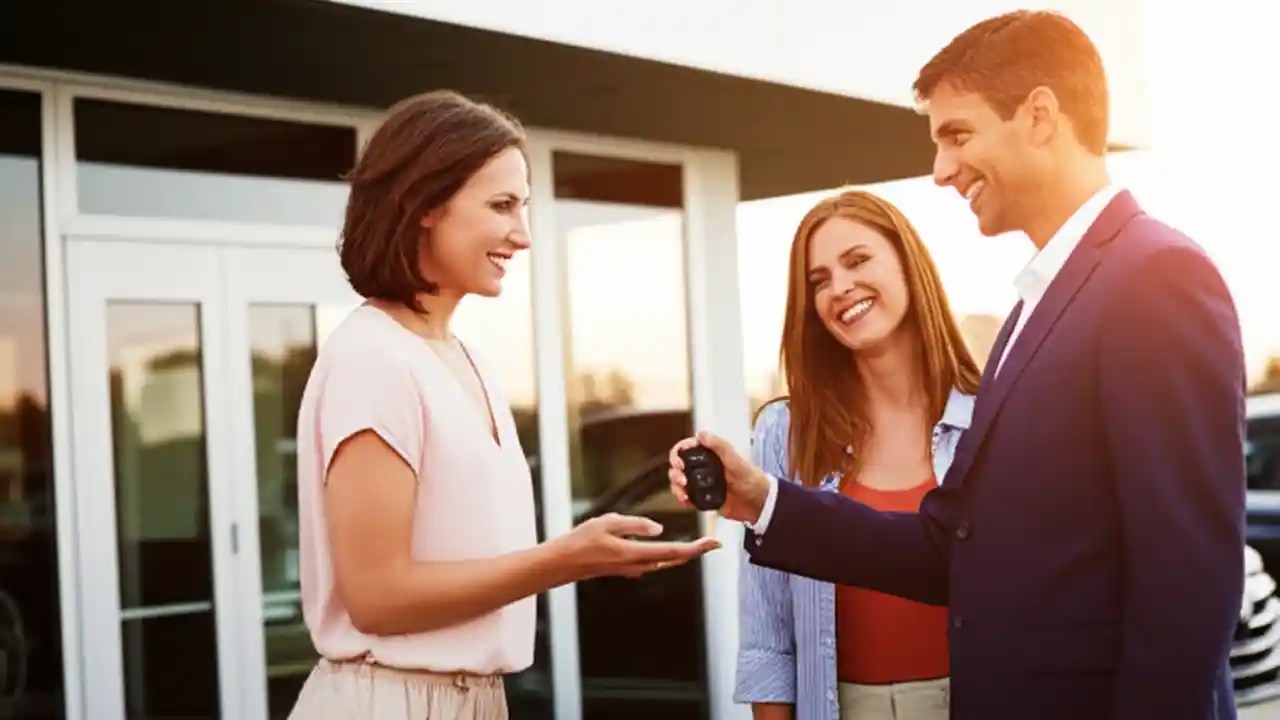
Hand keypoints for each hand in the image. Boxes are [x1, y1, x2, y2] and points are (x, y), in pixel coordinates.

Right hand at [558, 513, 720, 579]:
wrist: (562, 563)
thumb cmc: (580, 541)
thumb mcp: (607, 523)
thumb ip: (635, 525)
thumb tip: (658, 529)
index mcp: (633, 554)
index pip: (672, 552)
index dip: (696, 548)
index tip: (712, 543)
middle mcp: (636, 566)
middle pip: (673, 561)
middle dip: (695, 552)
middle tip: (713, 543)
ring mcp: (631, 570)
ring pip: (664, 563)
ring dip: (682, 555)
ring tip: (698, 545)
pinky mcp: (626, 569)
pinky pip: (653, 563)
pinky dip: (667, 556)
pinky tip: (670, 549)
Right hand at [668, 430, 769, 523]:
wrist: (757, 503)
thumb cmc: (751, 479)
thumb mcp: (735, 460)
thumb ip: (719, 446)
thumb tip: (701, 434)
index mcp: (709, 454)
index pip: (686, 448)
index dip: (678, 453)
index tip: (679, 461)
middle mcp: (703, 466)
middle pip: (678, 465)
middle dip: (675, 472)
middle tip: (682, 479)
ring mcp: (701, 482)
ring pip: (678, 481)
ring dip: (675, 486)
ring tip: (683, 493)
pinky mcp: (702, 497)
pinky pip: (685, 497)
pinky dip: (681, 499)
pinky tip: (686, 501)